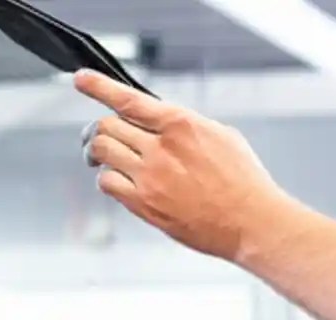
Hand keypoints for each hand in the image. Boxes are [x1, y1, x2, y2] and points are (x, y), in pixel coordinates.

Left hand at [74, 69, 292, 261]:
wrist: (253, 222)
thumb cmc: (245, 183)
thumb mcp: (223, 137)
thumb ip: (188, 125)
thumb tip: (163, 121)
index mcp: (182, 125)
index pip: (129, 99)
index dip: (99, 86)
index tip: (81, 79)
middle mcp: (162, 148)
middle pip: (107, 125)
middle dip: (98, 127)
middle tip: (96, 134)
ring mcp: (151, 177)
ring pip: (100, 150)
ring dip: (94, 151)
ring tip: (97, 157)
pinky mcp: (145, 204)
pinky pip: (106, 182)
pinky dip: (106, 178)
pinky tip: (118, 180)